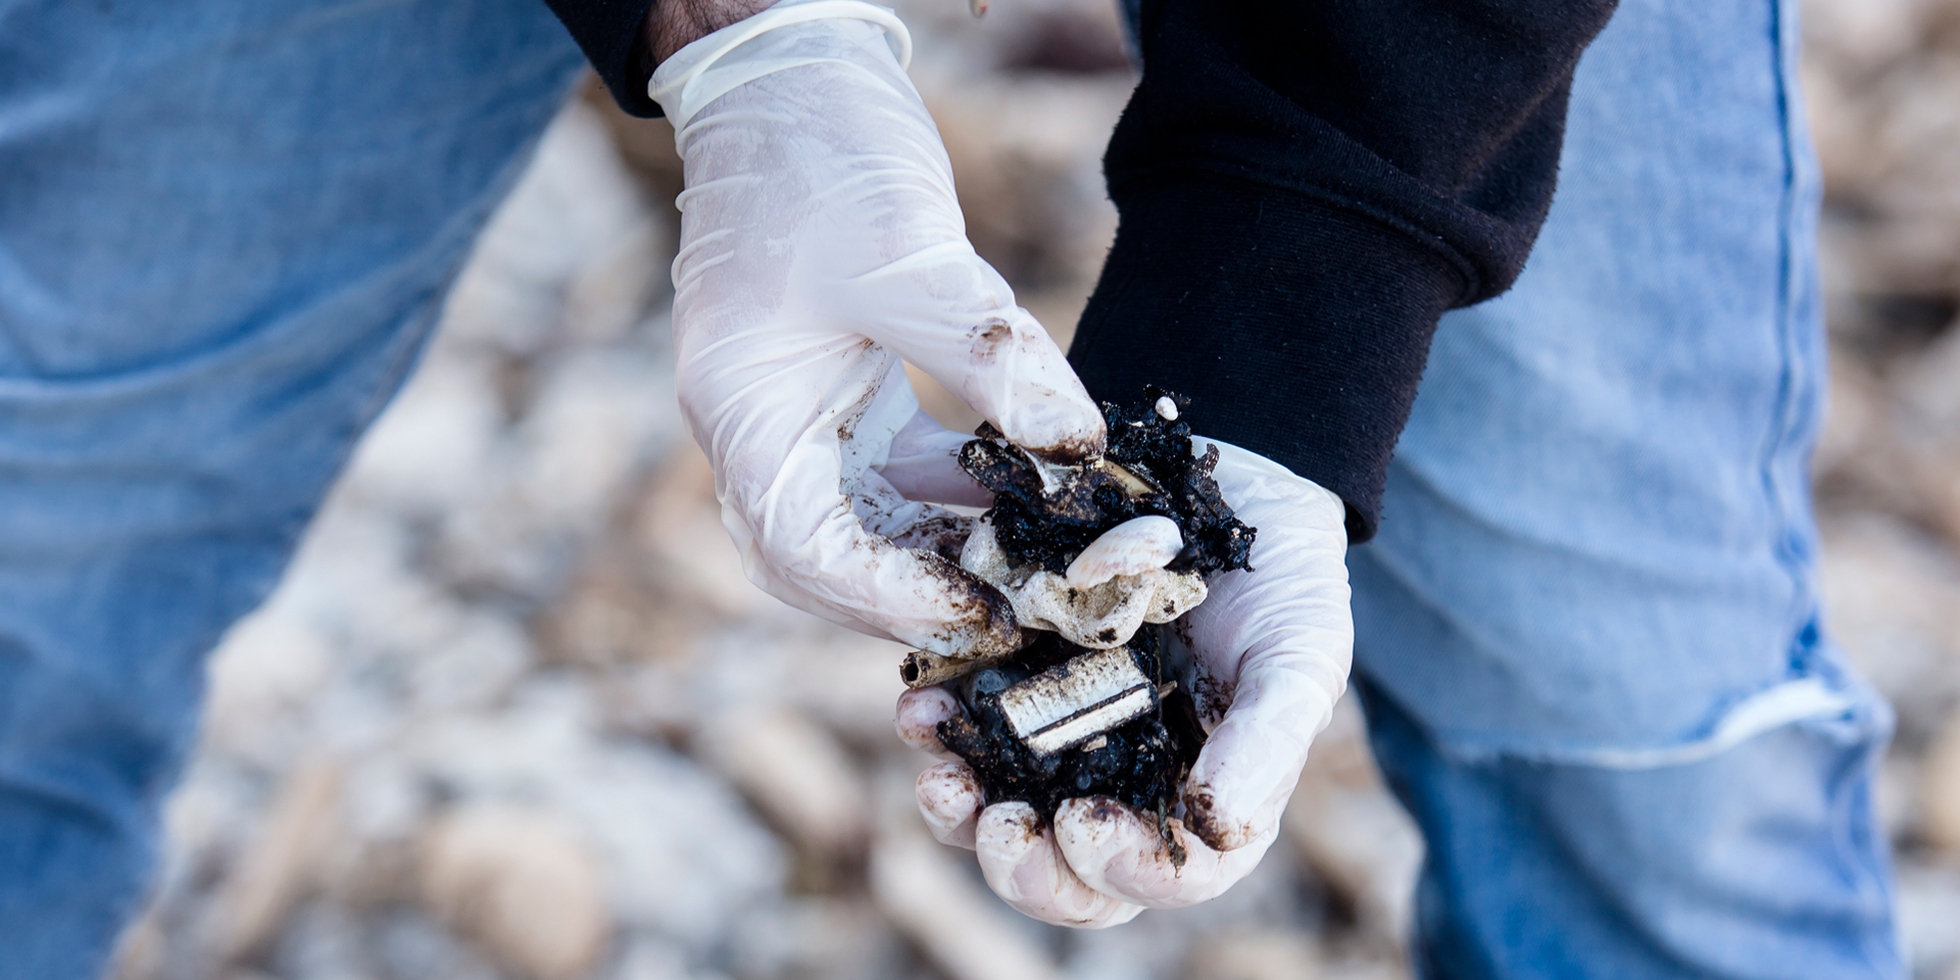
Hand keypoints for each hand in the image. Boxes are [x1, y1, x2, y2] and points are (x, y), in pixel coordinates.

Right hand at [648, 0, 1105, 657]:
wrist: (792, 75)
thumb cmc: (821, 152)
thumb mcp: (910, 256)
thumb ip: (989, 357)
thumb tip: (1077, 449)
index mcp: (740, 405)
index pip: (800, 546)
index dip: (888, 594)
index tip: (980, 606)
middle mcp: (757, 426)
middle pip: (822, 561)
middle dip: (911, 597)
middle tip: (1012, 614)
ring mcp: (796, 413)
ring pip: (862, 526)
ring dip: (939, 555)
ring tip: (1029, 572)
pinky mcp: (843, 394)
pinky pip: (894, 477)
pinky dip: (951, 501)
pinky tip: (1020, 504)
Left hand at [897, 439, 1352, 925]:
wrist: (1233, 484)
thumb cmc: (1283, 580)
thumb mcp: (1299, 655)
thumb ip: (1266, 742)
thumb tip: (1219, 825)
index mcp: (1198, 802)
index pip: (1160, 876)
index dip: (1119, 869)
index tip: (1084, 826)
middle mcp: (1124, 785)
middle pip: (1065, 873)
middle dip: (1022, 867)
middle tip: (998, 825)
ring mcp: (1061, 737)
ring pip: (997, 814)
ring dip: (960, 810)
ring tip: (941, 773)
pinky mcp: (1011, 681)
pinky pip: (963, 727)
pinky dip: (939, 727)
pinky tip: (924, 705)